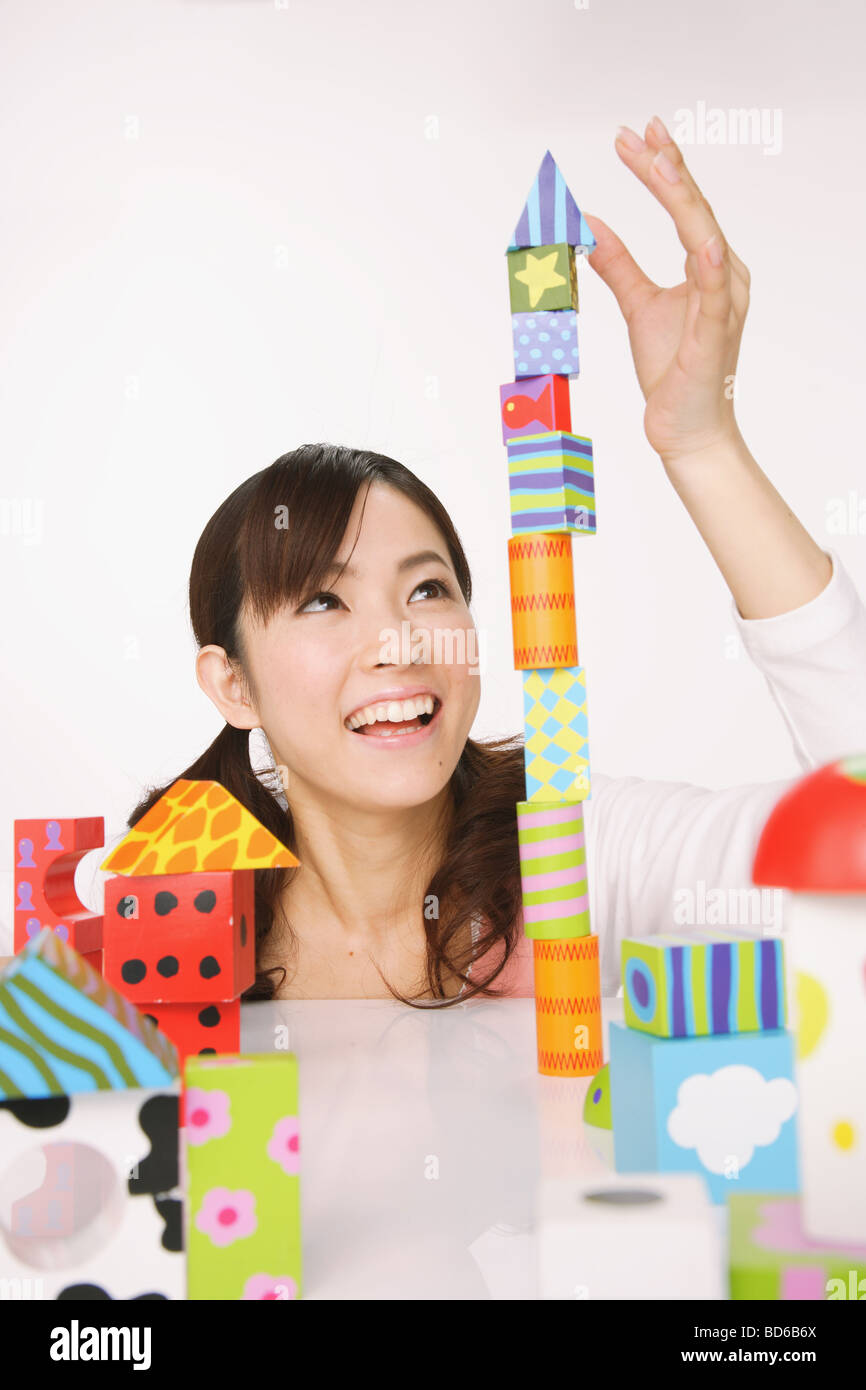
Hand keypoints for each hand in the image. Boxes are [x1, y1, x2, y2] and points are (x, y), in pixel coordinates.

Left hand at [585, 115, 750, 468]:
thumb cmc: (673, 369)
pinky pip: (715, 297)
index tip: (636, 136)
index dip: (661, 168)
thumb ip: (619, 263)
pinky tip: (701, 243)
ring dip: (683, 201)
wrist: (686, 427)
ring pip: (706, 240)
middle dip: (667, 169)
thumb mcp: (638, 305)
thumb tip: (591, 225)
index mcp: (709, 266)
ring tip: (661, 164)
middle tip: (640, 134)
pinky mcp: (713, 337)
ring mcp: (723, 305)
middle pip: (695, 211)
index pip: (684, 206)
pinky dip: (709, 268)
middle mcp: (724, 277)